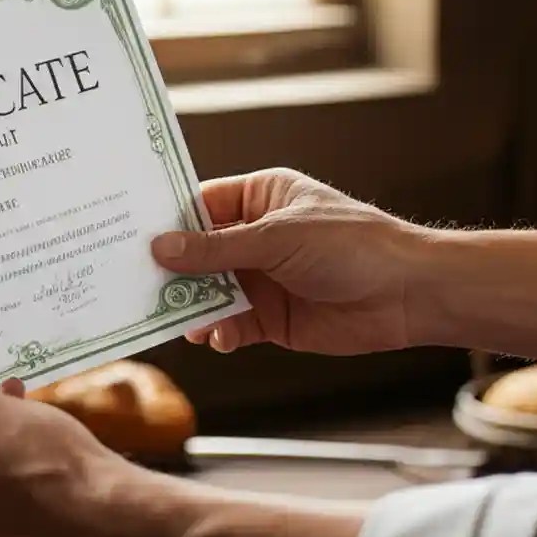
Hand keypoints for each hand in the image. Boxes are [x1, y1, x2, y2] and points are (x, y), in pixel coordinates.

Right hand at [151, 167, 423, 355]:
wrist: (408, 296)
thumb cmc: (352, 246)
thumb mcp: (277, 239)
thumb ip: (216, 249)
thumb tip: (160, 248)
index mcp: (260, 199)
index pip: (199, 206)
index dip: (166, 221)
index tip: (128, 234)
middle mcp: (256, 238)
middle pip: (197, 253)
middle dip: (171, 270)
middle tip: (134, 283)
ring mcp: (262, 280)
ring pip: (209, 293)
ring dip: (192, 306)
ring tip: (175, 318)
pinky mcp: (271, 319)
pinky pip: (231, 325)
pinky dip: (220, 332)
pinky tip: (217, 337)